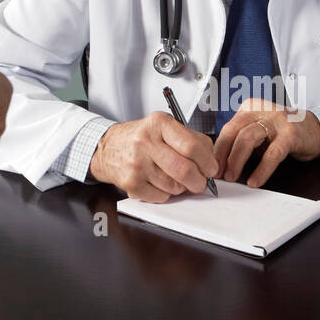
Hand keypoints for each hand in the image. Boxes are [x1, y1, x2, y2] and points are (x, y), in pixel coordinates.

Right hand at [88, 112, 218, 202]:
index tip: (211, 168)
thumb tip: (211, 160)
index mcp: (159, 124)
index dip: (207, 161)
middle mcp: (146, 142)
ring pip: (174, 186)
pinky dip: (167, 193)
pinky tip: (160, 182)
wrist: (108, 148)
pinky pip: (161, 196)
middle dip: (199, 180)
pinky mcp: (131, 184)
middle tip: (201, 181)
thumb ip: (191, 139)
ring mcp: (137, 164)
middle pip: (184, 169)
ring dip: (182, 187)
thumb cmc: (141, 138)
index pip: (192, 146)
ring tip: (176, 178)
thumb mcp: (165, 127)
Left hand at [212, 99, 319, 187]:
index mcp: (250, 108)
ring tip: (232, 176)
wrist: (315, 129)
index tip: (211, 167)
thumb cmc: (283, 132)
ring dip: (237, 160)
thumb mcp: (260, 130)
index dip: (217, 149)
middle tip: (218, 173)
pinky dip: (262, 169)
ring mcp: (277, 121)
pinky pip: (272, 153)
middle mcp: (262, 110)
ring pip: (248, 138)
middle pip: (234, 131)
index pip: (227, 128)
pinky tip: (255, 180)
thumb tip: (221, 162)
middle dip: (223, 154)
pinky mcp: (291, 134)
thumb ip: (242, 140)